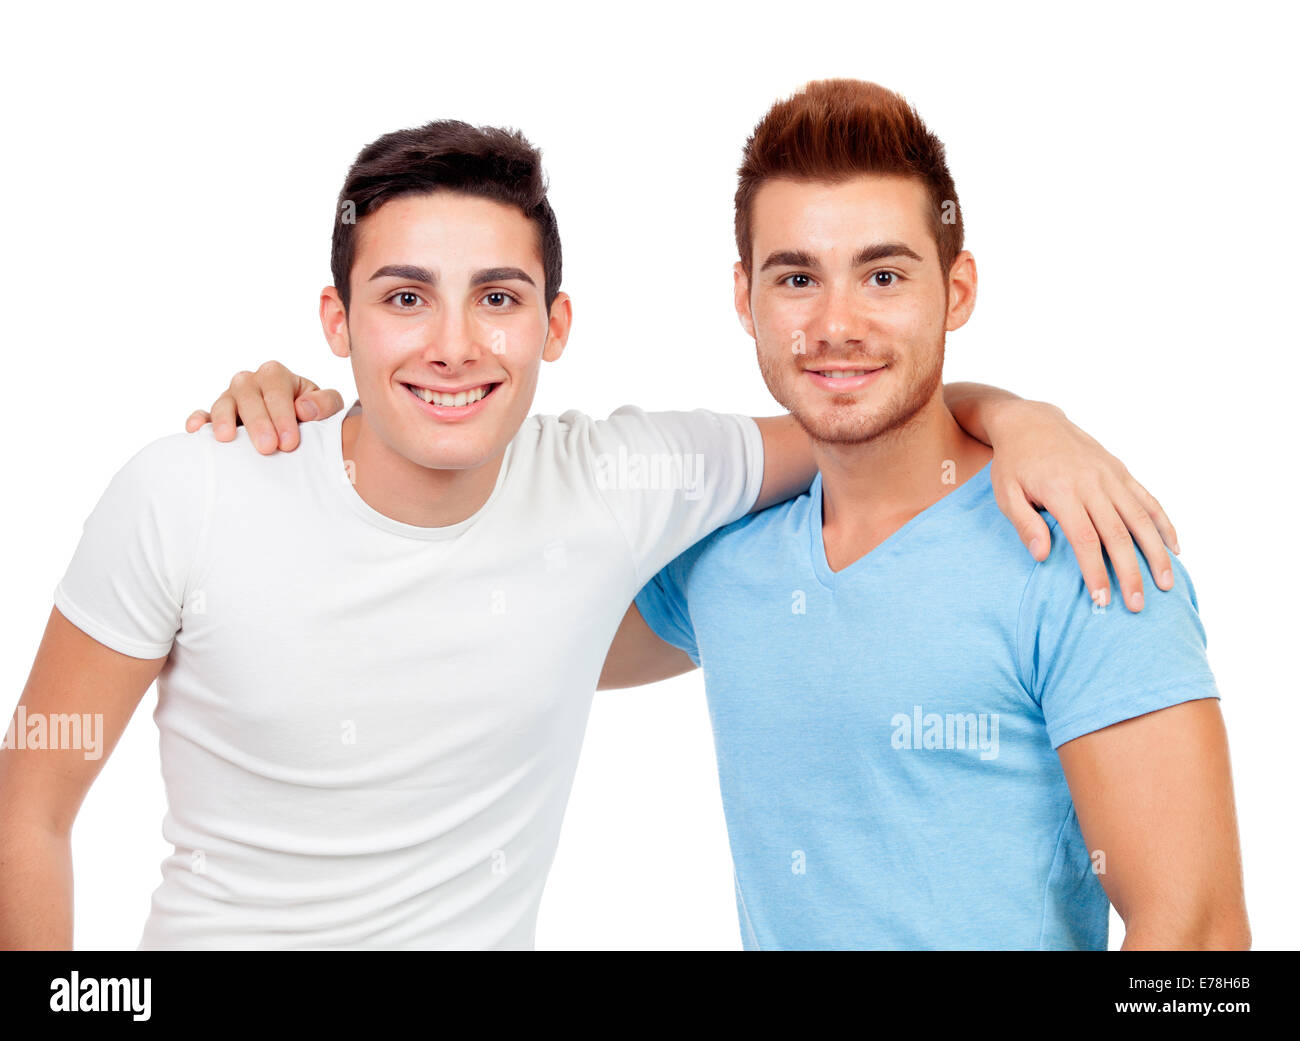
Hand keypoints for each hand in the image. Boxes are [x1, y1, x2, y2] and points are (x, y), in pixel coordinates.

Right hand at [184, 361, 343, 453]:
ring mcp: (231, 398)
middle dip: (258, 422)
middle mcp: (250, 382)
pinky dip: (198, 420)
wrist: (300, 428)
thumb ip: (325, 403)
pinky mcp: (216, 416)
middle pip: (248, 395)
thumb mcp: (328, 407)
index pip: (276, 389)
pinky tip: (196, 430)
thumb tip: (303, 408)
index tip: (290, 441)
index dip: (282, 414)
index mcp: (276, 375)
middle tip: (268, 448)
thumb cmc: (313, 415)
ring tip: (228, 438)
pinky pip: (203, 414)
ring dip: (224, 419)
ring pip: (223, 402)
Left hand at [988, 400, 1178, 612]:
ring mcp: (1110, 476)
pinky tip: (1175, 547)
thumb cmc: (1014, 463)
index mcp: (1062, 491)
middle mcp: (1092, 483)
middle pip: (1118, 534)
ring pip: (1141, 518)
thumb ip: (1023, 523)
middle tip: (1137, 605)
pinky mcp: (1120, 471)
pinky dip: (1164, 523)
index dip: (1096, 572)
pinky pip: (1148, 499)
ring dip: (1156, 553)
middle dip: (1130, 572)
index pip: (1085, 540)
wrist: (1031, 421)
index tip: (1102, 601)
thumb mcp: (1005, 492)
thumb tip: (1041, 556)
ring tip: (1166, 584)